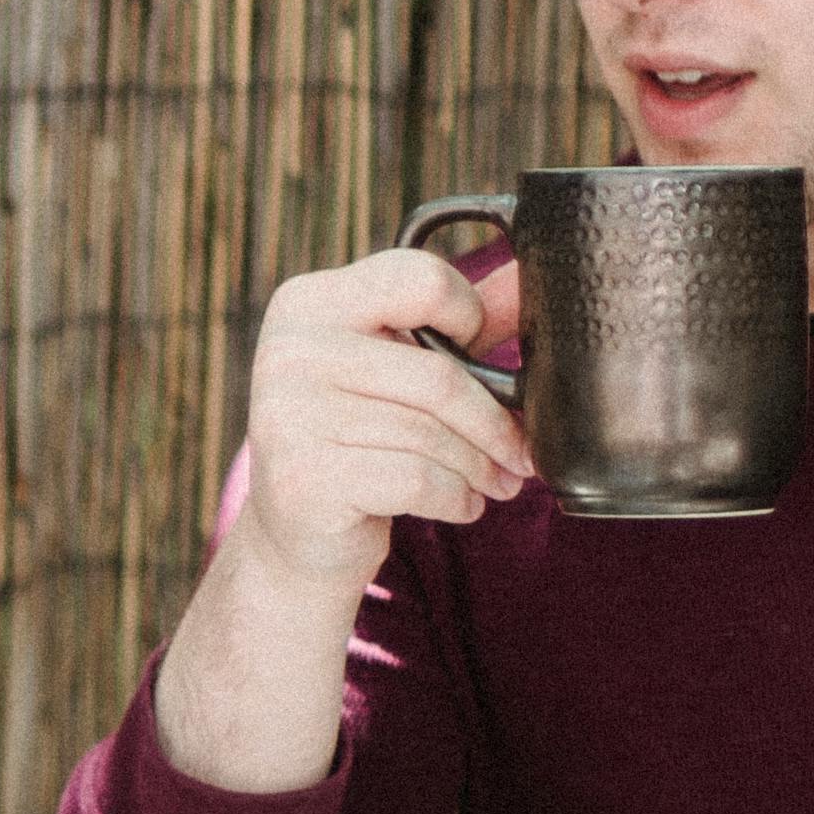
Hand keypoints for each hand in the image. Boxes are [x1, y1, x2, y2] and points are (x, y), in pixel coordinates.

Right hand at [221, 237, 533, 587]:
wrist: (295, 534)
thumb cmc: (355, 441)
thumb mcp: (397, 368)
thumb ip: (453, 324)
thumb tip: (525, 279)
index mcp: (310, 303)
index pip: (419, 279)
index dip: (468, 316)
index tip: (478, 356)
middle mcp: (290, 350)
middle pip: (439, 375)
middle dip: (494, 423)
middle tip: (521, 452)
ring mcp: (288, 414)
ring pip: (431, 434)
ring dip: (480, 467)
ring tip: (494, 482)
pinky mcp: (302, 478)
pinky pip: (416, 480)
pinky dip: (456, 498)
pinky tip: (461, 504)